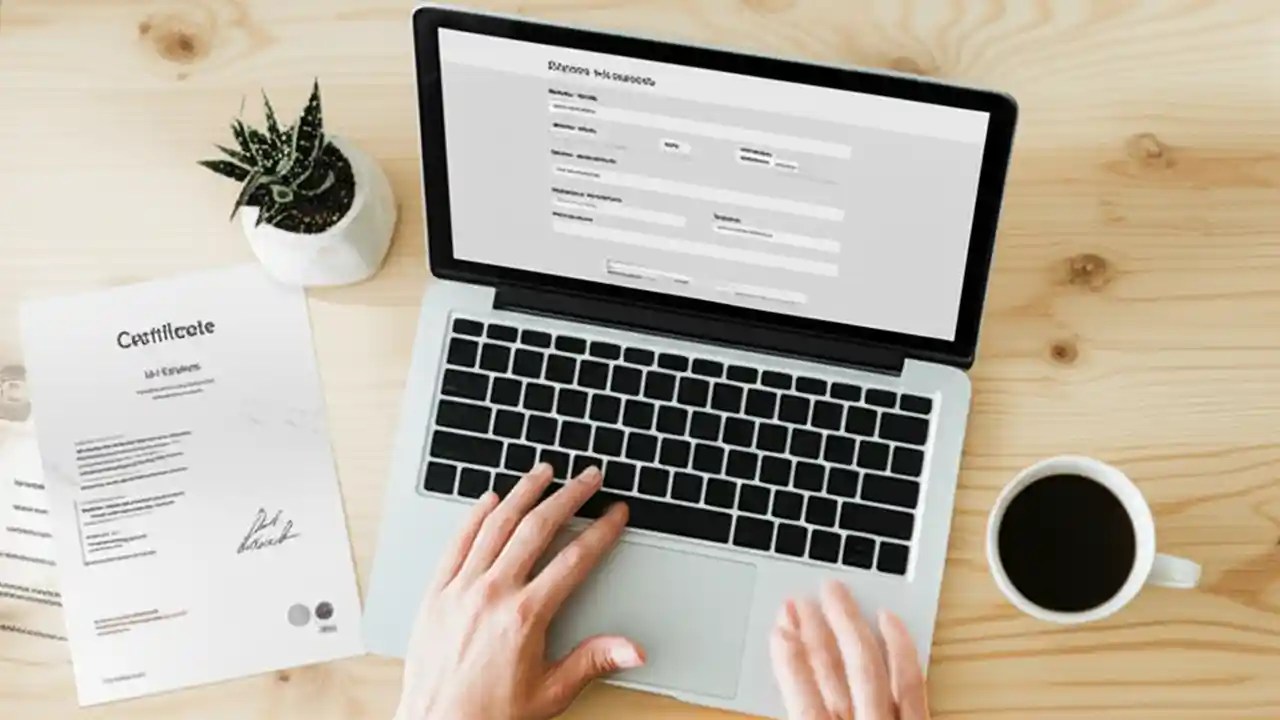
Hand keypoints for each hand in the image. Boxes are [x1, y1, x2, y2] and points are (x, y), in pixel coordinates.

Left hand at [394, 463, 644, 719]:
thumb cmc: (490, 715)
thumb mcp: (551, 692)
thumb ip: (593, 660)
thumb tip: (634, 649)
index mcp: (525, 616)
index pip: (574, 559)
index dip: (600, 531)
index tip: (616, 514)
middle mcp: (492, 594)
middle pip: (537, 529)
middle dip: (569, 497)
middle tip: (589, 478)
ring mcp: (461, 589)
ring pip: (496, 524)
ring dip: (524, 493)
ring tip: (544, 472)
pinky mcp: (437, 592)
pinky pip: (458, 542)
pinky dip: (475, 516)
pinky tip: (490, 499)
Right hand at [771, 580, 928, 719]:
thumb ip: (803, 715)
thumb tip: (792, 686)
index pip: (806, 708)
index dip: (790, 666)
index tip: (779, 631)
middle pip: (838, 676)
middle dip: (816, 633)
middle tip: (799, 600)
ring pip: (871, 668)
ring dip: (849, 626)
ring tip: (834, 595)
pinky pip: (912, 681)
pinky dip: (900, 646)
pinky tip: (888, 619)